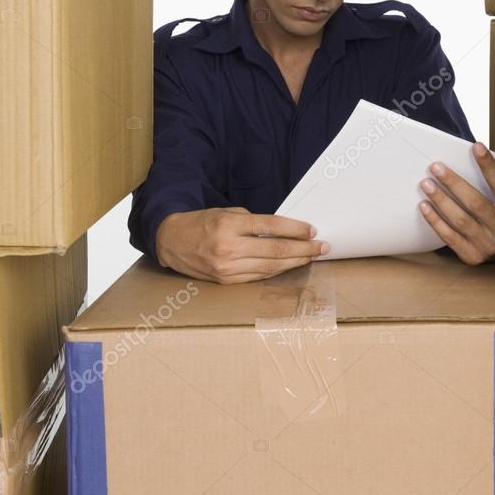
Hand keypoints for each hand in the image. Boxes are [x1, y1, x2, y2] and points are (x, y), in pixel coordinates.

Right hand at [155, 207, 329, 283]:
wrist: (171, 241)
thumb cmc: (202, 223)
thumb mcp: (226, 213)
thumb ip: (253, 223)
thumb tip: (284, 231)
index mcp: (228, 226)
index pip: (270, 227)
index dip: (295, 229)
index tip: (312, 230)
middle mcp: (228, 248)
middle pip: (275, 251)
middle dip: (303, 249)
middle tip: (322, 247)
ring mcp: (227, 268)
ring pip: (270, 267)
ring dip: (295, 262)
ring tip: (312, 257)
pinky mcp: (226, 281)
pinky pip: (258, 277)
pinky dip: (277, 271)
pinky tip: (290, 266)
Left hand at [418, 143, 494, 264]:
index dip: (489, 165)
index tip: (476, 146)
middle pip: (476, 202)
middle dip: (454, 183)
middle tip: (435, 167)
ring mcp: (487, 244)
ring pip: (460, 220)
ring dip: (441, 201)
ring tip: (425, 184)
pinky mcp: (471, 256)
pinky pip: (450, 237)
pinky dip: (435, 221)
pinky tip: (424, 206)